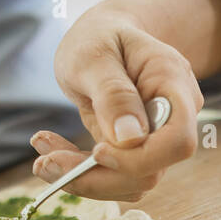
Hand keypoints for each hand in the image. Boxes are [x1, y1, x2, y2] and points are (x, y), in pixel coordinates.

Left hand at [36, 0, 220, 202]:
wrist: (102, 39)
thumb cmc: (99, 36)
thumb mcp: (94, 55)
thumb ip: (112, 93)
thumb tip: (130, 139)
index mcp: (173, 84)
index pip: (177, 141)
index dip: (141, 158)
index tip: (97, 152)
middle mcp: (174, 118)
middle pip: (151, 170)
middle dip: (98, 176)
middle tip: (45, 163)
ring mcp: (157, 141)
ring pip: (130, 183)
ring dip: (84, 179)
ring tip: (42, 157)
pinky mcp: (136, 155)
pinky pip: (114, 177)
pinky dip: (81, 173)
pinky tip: (52, 153)